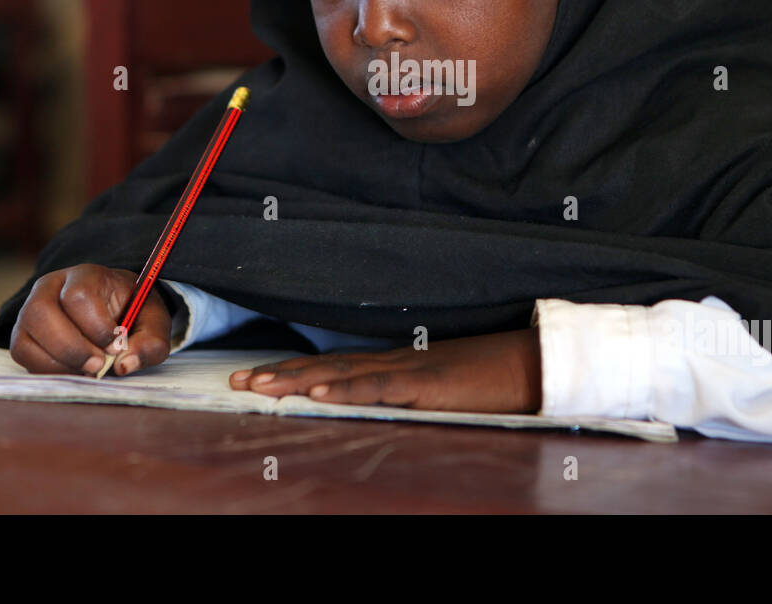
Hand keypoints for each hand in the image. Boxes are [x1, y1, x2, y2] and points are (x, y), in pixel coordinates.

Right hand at [9, 264, 170, 376]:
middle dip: (71, 347)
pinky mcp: (23, 334)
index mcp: (85, 275)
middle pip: (41, 313)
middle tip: (98, 366)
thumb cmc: (132, 312)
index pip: (78, 296)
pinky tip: (73, 371)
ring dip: (58, 363)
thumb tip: (124, 365)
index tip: (115, 346)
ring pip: (26, 338)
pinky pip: (22, 354)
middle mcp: (50, 287)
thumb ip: (150, 342)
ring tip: (88, 371)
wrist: (115, 310)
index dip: (96, 327)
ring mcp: (31, 310)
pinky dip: (46, 370)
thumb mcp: (153, 321)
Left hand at [228, 328, 542, 413]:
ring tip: (257, 387)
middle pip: (326, 366)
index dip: (293, 369)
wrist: (538, 364)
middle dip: (278, 373)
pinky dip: (344, 390)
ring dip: (296, 379)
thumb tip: (384, 410)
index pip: (335, 365)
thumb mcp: (446, 393)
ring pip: (342, 374)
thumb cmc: (498, 381)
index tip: (254, 376)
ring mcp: (410, 371)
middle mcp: (396, 361)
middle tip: (233, 381)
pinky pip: (378, 388)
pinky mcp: (426, 385)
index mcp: (399, 364)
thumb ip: (414, 397)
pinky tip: (314, 393)